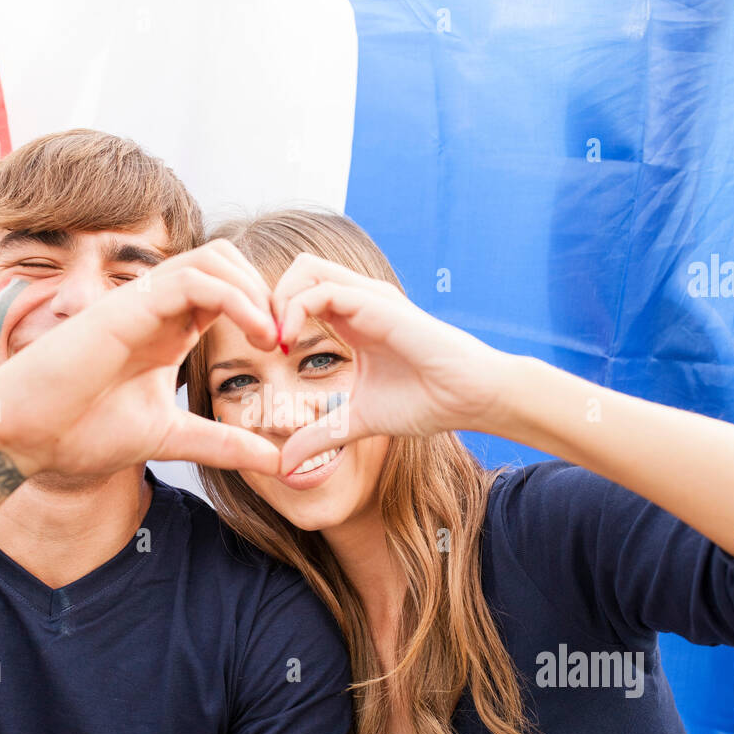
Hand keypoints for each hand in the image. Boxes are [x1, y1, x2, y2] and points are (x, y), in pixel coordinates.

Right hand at [0, 240, 281, 478]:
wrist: (24, 437)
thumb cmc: (80, 433)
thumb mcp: (171, 438)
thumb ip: (222, 444)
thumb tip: (275, 459)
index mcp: (168, 330)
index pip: (228, 290)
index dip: (265, 311)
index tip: (287, 353)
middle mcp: (157, 307)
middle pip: (227, 260)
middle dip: (267, 291)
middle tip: (286, 339)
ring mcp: (141, 302)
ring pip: (214, 258)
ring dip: (255, 289)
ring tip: (273, 336)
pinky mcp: (126, 306)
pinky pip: (193, 279)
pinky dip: (234, 297)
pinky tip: (255, 334)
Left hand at [270, 253, 496, 472]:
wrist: (470, 397)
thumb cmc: (426, 401)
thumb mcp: (357, 421)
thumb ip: (320, 435)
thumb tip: (284, 463)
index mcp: (352, 318)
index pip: (300, 291)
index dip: (274, 315)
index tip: (266, 354)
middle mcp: (358, 299)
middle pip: (298, 269)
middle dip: (269, 299)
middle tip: (263, 342)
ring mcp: (368, 297)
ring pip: (305, 269)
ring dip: (278, 301)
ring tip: (274, 343)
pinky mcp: (376, 304)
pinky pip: (322, 290)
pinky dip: (295, 311)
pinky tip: (289, 345)